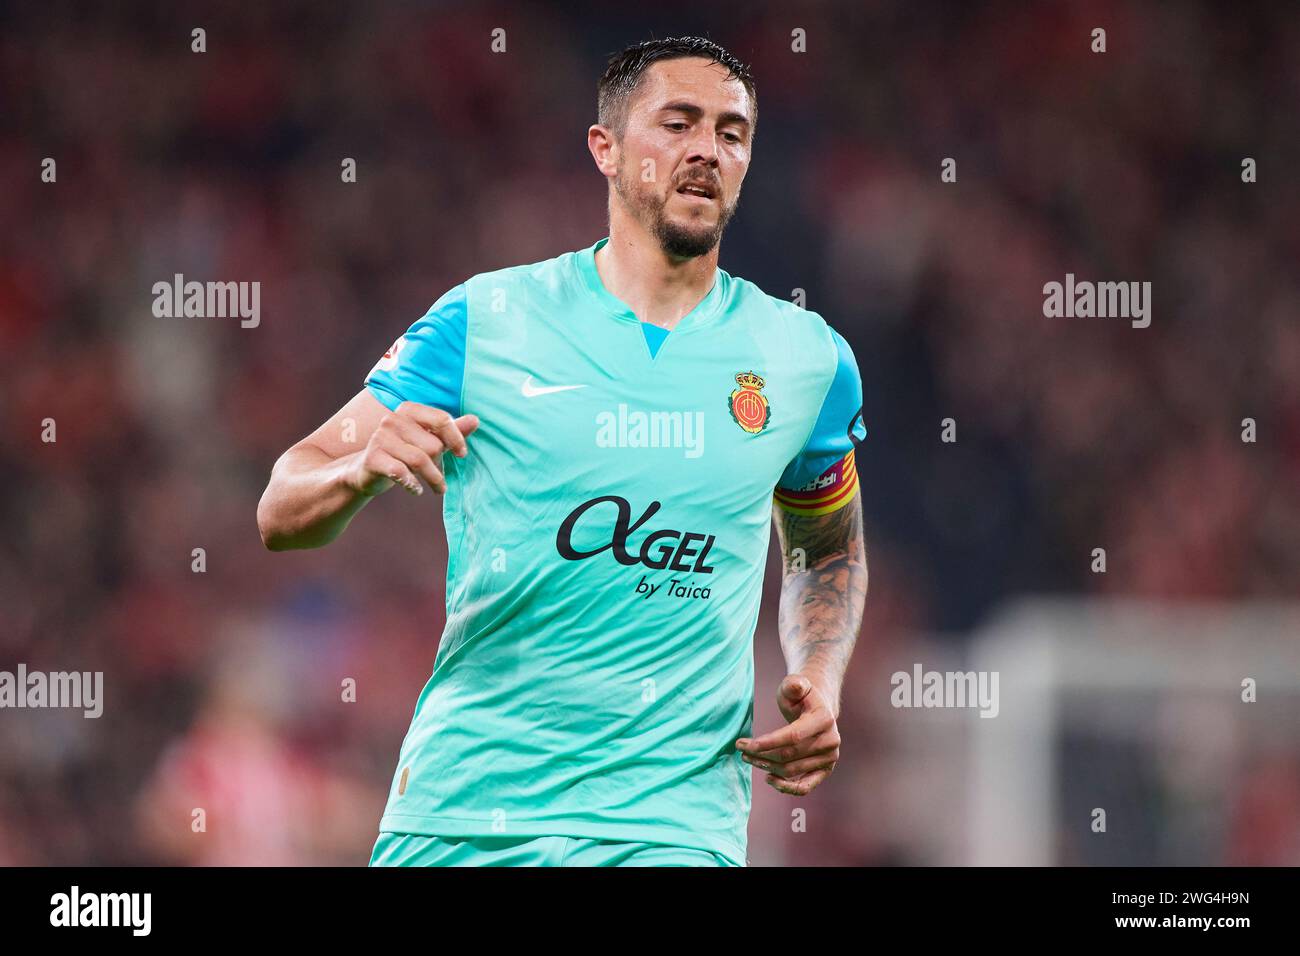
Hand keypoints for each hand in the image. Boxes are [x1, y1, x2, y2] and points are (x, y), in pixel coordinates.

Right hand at [345, 402, 478, 497]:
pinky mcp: (373, 458)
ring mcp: (380, 438)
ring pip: (420, 460)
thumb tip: (475, 420)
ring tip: (439, 489)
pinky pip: (401, 472)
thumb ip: (451, 431)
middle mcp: (393, 420)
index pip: (441, 419)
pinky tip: (417, 491)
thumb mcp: (428, 440)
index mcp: (409, 410)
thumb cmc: (403, 452)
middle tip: (439, 476)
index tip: (462, 455)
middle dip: (440, 464)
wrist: (366, 470)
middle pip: (433, 445)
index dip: (456, 439)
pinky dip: (413, 485)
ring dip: (434, 479)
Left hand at [735, 674, 840, 795]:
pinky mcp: (825, 770)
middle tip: (742, 750)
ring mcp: (830, 758)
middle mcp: (831, 741)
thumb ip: (794, 684)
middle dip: (761, 754)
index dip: (767, 742)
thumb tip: (795, 686)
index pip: (793, 736)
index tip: (743, 744)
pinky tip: (769, 778)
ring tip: (749, 758)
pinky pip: (805, 787)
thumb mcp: (795, 684)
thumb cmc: (801, 696)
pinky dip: (786, 787)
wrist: (817, 707)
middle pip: (789, 756)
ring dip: (767, 767)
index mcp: (825, 719)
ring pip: (792, 771)